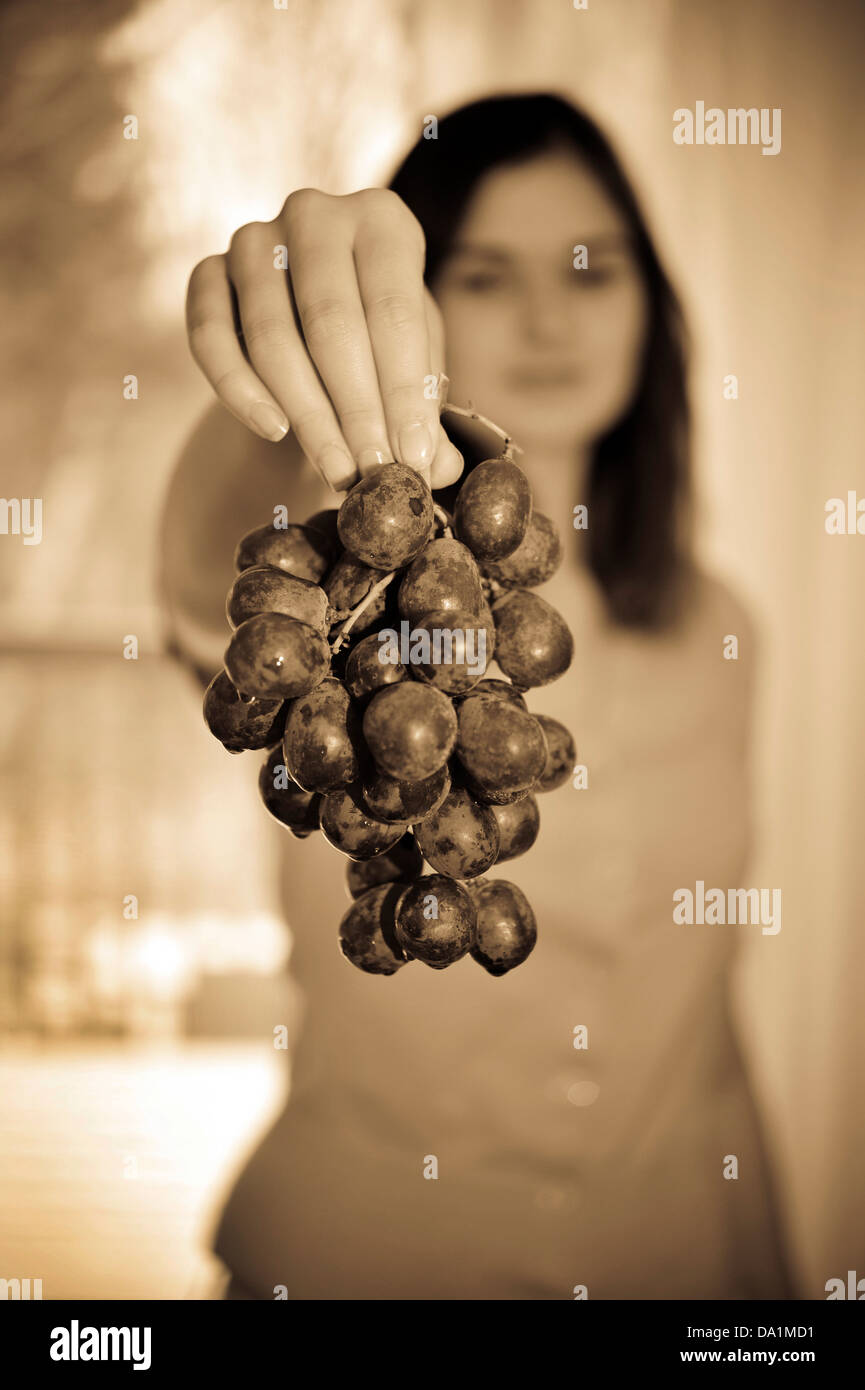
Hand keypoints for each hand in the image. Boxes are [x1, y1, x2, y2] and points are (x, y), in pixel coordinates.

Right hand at [185, 188, 463, 492]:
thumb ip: (427, 413)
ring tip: (336, 470)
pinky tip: (275, 431)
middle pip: (331, 324)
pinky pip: (211, 339)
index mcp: (382, 221)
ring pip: (271, 338)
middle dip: (356, 411)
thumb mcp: (414, 365)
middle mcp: (315, 214)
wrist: (313, 320)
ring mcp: (252, 239)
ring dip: (307, 415)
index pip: (394, 312)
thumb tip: (440, 468)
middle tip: (371, 473)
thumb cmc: (379, 341)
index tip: (414, 458)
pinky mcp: (206, 272)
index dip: (405, 392)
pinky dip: (240, 391)